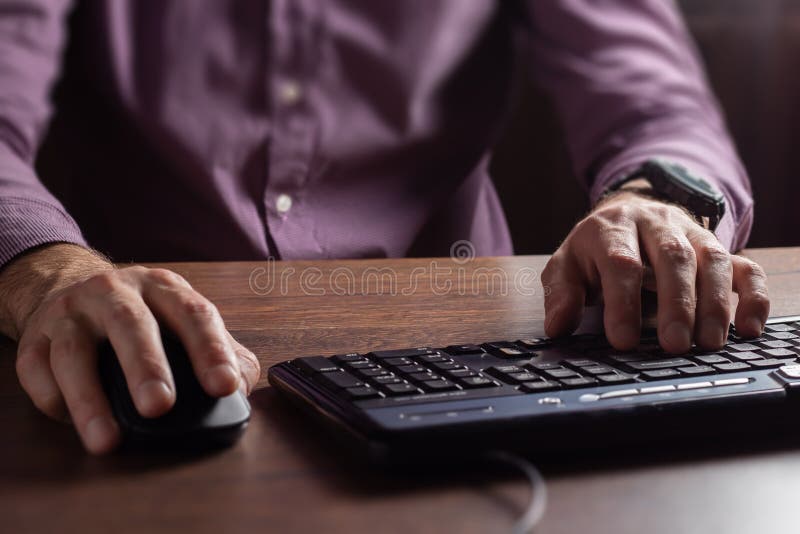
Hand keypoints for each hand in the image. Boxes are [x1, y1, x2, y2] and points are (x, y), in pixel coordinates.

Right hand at [3, 245, 259, 453]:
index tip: (224, 386)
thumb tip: (244, 388)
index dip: (211, 351)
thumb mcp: (184, 322)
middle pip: (131, 325)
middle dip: (146, 367)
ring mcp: (71, 313)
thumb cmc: (142, 315)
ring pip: (75, 352)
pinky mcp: (35, 338)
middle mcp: (116, 293)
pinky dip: (54, 398)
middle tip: (160, 406)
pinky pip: (38, 369)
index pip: (194, 315)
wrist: (70, 287)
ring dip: (91, 398)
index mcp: (164, 289)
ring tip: (108, 439)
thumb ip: (222, 351)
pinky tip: (71, 420)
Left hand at [541, 187, 769, 352]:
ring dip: (715, 303)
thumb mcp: (567, 265)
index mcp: (611, 228)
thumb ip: (562, 293)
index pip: (620, 262)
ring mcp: (690, 233)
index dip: (622, 301)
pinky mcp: (716, 247)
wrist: (627, 212)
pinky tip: (750, 327)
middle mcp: (655, 224)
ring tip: (710, 343)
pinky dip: (752, 296)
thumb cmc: (595, 249)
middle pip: (671, 257)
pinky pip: (743, 266)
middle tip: (674, 345)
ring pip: (711, 259)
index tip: (622, 340)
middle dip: (676, 303)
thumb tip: (557, 325)